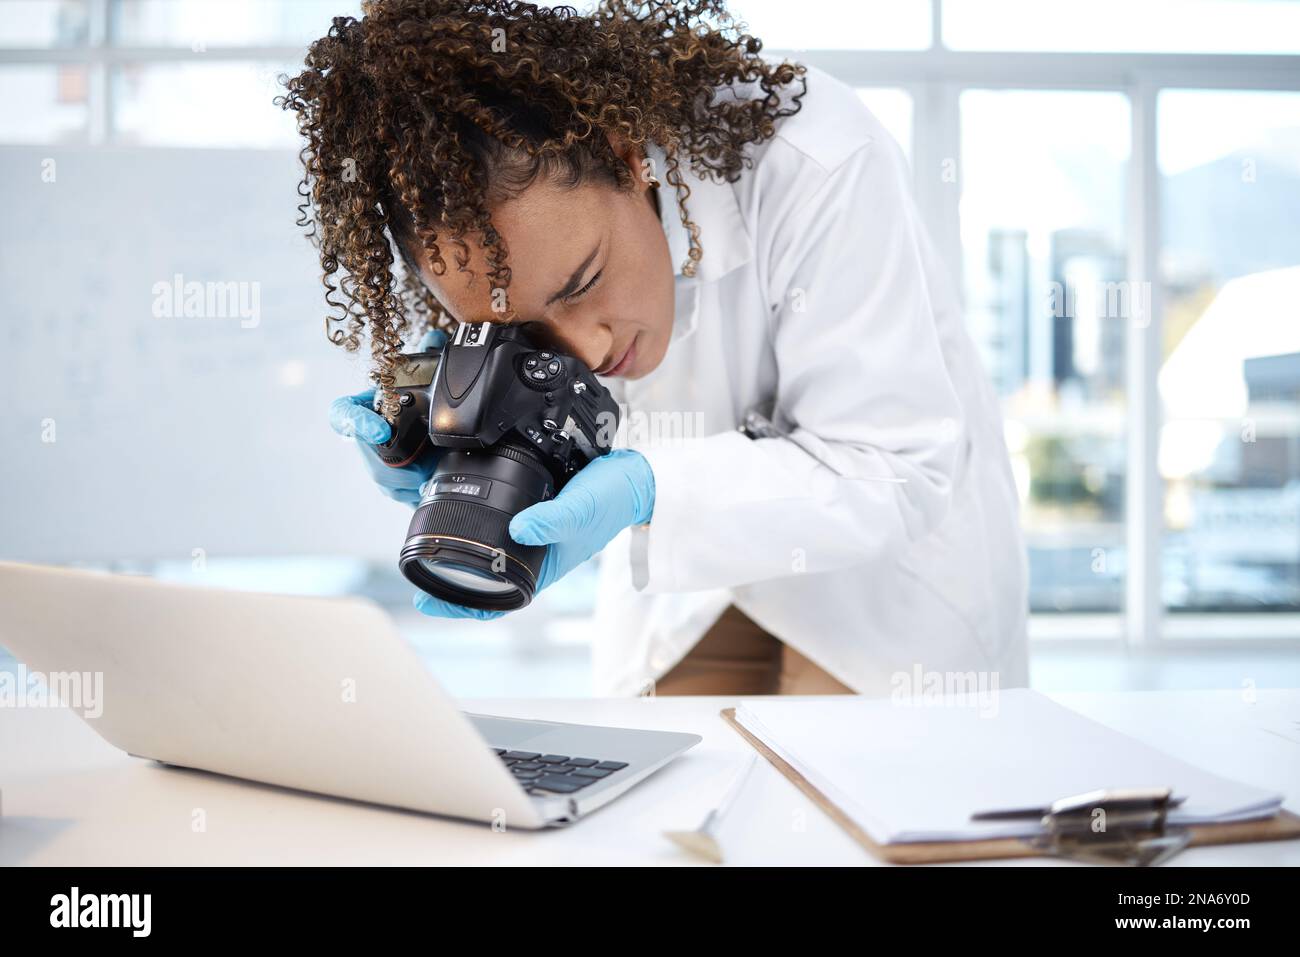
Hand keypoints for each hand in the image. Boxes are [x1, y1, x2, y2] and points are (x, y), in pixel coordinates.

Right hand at [328, 329, 445, 506]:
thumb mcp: (417, 379)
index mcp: (364, 408)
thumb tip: (435, 337)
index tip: (380, 431)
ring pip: (387, 482)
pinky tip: (434, 489)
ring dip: (413, 482)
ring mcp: (374, 464)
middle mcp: (364, 439)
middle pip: (374, 460)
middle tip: (427, 466)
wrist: (415, 430)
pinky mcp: (388, 485)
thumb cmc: (409, 401)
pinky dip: (417, 493)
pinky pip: (398, 495)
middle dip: (403, 467)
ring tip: (436, 474)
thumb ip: (427, 355)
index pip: (344, 414)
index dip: (358, 423)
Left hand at [411, 449, 654, 620]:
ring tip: (426, 542)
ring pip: (486, 553)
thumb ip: (552, 519)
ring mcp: (531, 535)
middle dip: (447, 581)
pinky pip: (496, 526)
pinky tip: (458, 508)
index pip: (495, 600)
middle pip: (483, 580)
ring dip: (457, 553)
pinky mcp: (531, 513)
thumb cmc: (613, 501)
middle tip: (413, 570)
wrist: (632, 477)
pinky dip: (474, 523)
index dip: (460, 606)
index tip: (426, 599)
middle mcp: (533, 555)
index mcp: (543, 567)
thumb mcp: (581, 509)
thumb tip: (517, 528)